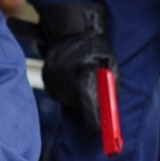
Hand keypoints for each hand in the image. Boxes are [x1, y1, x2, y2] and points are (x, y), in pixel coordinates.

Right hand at [38, 2, 116, 134]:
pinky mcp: (46, 80)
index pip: (90, 118)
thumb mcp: (111, 65)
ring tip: (81, 75)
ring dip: (78, 96)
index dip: (97, 127)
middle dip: (89, 106)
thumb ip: (112, 90)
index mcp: (84, 82)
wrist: (69, 28)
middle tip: (95, 93)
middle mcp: (66, 86)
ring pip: (69, 102)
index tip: (102, 131)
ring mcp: (53, 83)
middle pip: (79, 110)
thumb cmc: (95, 47)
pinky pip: (60, 93)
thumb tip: (113, 112)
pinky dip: (67, 88)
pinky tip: (70, 73)